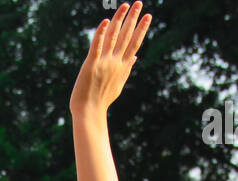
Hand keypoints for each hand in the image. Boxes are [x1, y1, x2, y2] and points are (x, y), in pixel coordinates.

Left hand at [69, 4, 150, 122]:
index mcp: (122, 66)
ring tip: (125, 5)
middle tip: (140, 3)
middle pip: (126, 36)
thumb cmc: (101, 100)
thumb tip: (135, 56)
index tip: (148, 16)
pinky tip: (105, 21)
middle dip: (133, 19)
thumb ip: (126, 68)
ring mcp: (104, 63)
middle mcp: (115, 62)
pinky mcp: (91, 64)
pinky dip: (101, 33)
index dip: (141, 29)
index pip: (134, 43)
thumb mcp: (118, 84)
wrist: (89, 113)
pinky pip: (97, 46)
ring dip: (119, 19)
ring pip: (113, 37)